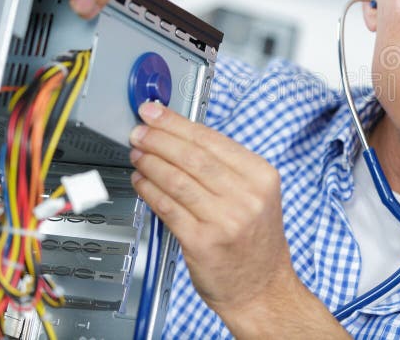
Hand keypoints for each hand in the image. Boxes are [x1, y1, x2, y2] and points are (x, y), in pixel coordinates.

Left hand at [128, 102, 294, 319]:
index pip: (212, 139)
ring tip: (136, 153)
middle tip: (139, 130)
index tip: (156, 113)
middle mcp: (247, 196)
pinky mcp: (202, 241)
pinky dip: (150, 191)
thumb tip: (181, 138)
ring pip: (177, 179)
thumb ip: (227, 168)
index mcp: (262, 176)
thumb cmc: (256, 241)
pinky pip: (168, 207)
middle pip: (193, 156)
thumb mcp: (258, 195)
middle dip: (159, 138)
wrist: (263, 288)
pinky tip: (141, 182)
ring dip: (150, 162)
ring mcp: (226, 219)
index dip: (177, 123)